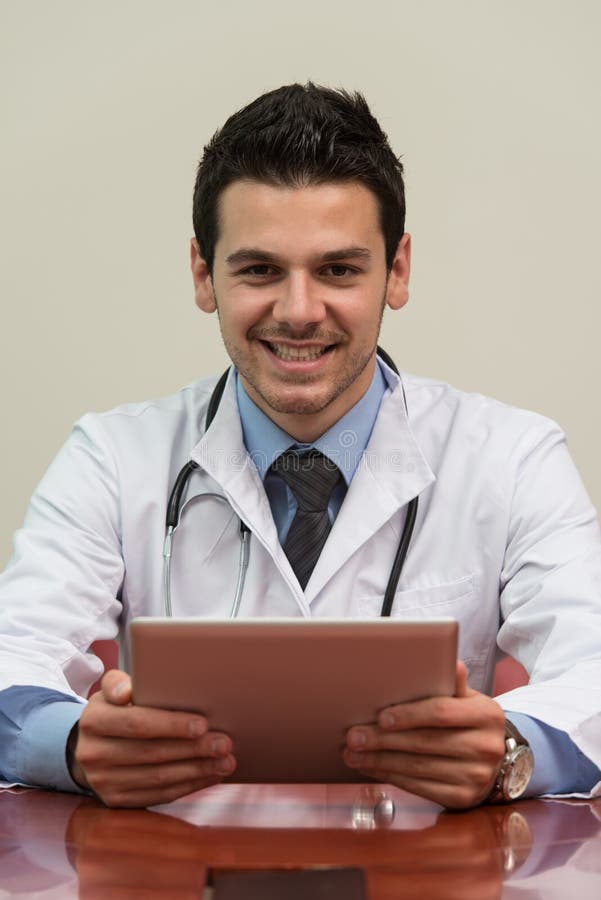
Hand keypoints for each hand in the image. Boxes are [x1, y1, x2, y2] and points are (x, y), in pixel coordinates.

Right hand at [68, 669, 235, 807]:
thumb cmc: (114, 710)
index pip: (137, 724)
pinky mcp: (116, 801)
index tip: (203, 724)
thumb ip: (118, 683)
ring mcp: (103, 782)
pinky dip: (189, 785)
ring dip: (197, 770)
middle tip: (224, 743)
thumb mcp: (111, 691)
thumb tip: (128, 690)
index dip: (172, 725)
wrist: (91, 746)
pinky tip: (210, 775)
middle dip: (193, 749)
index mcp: (94, 720)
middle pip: (152, 753)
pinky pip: (158, 795)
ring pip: (158, 778)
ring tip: (226, 761)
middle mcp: (93, 754)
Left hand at [343, 661, 505, 808]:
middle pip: (424, 742)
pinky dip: (390, 776)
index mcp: (487, 714)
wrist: (494, 760)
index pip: (442, 712)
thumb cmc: (468, 721)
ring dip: (379, 760)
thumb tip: (452, 662)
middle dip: (382, 740)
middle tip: (353, 736)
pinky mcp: (463, 798)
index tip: (381, 717)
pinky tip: (371, 767)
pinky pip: (419, 788)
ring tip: (352, 753)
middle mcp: (486, 747)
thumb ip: (452, 684)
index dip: (409, 715)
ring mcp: (476, 776)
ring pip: (417, 767)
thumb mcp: (467, 699)